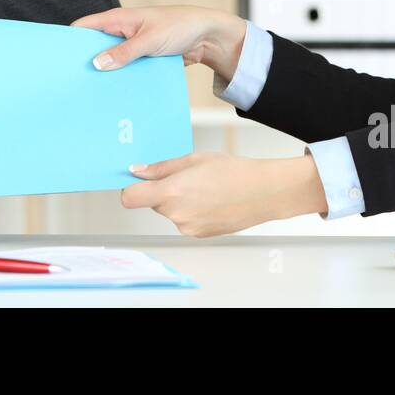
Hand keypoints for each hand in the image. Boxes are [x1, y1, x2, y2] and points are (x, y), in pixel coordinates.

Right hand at [71, 5, 247, 79]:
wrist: (206, 36)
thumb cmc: (179, 27)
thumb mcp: (150, 40)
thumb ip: (124, 52)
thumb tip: (97, 64)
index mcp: (117, 20)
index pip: (83, 28)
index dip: (68, 41)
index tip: (56, 60)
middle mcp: (120, 32)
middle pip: (93, 48)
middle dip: (84, 63)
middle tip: (71, 84)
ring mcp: (130, 46)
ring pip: (110, 62)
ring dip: (104, 75)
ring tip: (90, 94)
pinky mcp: (141, 59)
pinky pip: (125, 70)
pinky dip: (121, 80)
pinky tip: (114, 96)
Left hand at [122, 152, 327, 236]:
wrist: (264, 192)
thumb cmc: (233, 171)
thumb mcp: (194, 159)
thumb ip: (162, 168)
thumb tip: (137, 171)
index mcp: (172, 192)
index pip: (131, 198)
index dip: (131, 189)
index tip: (136, 181)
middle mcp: (177, 214)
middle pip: (153, 202)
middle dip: (163, 190)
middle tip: (188, 177)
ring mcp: (188, 227)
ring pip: (170, 211)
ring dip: (179, 201)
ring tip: (206, 188)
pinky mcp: (199, 234)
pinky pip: (185, 220)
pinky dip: (192, 211)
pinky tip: (212, 200)